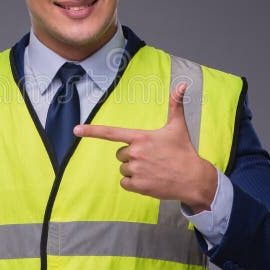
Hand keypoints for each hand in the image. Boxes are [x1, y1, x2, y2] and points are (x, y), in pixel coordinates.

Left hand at [73, 83, 217, 212]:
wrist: (193, 178)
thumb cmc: (184, 150)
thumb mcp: (178, 126)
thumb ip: (176, 104)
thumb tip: (183, 84)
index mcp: (140, 137)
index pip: (111, 133)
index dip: (92, 131)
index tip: (76, 130)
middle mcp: (136, 152)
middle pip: (120, 154)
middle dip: (132, 156)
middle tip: (151, 157)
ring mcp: (136, 170)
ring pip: (123, 169)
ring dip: (134, 170)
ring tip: (153, 169)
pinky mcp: (138, 186)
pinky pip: (124, 183)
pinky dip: (134, 184)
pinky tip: (149, 180)